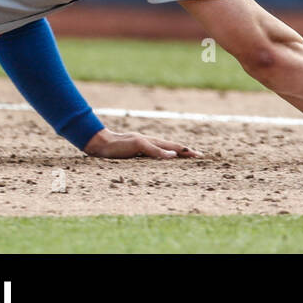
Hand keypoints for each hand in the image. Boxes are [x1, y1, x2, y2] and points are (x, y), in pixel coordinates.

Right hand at [83, 128, 202, 158]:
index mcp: (150, 144)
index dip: (182, 151)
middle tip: (201, 155)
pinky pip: (152, 150)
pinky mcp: (137, 144)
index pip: (170, 148)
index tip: (195, 155)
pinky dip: (162, 153)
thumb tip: (153, 161)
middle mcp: (150, 141)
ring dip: (180, 150)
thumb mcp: (132, 155)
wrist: (100, 142)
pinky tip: (172, 156)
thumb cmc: (115, 150)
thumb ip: (143, 156)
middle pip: (172, 145)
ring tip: (192, 153)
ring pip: (166, 146)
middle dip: (187, 150)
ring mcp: (144, 141)